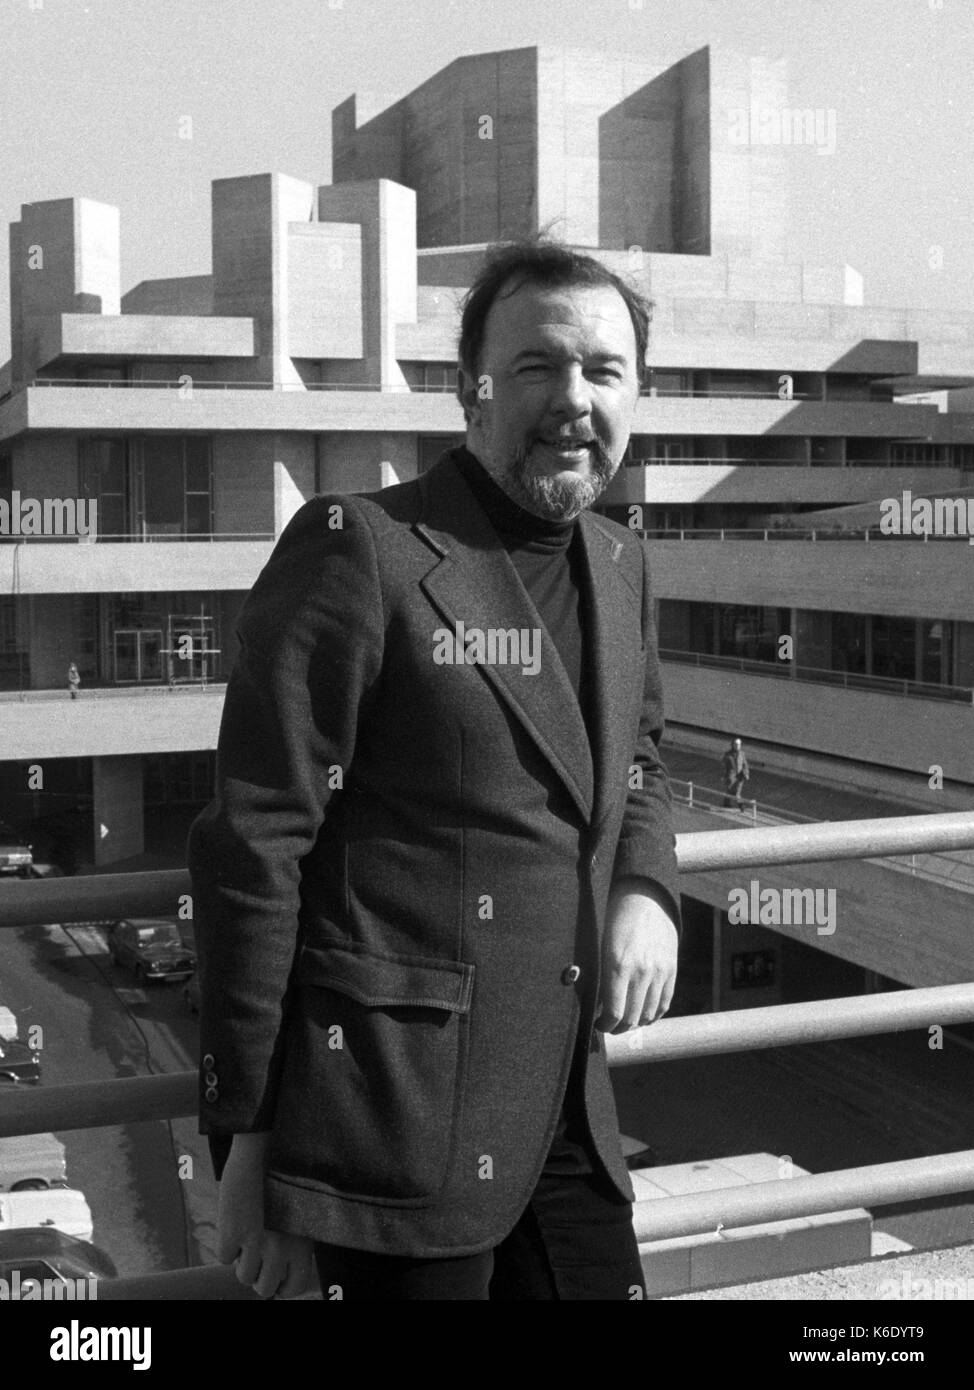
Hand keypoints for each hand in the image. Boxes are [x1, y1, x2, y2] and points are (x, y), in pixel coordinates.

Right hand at [217, 1132, 314, 1298]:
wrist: (262, 1150)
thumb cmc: (283, 1179)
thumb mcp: (298, 1215)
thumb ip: (293, 1245)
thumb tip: (280, 1276)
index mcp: (302, 1243)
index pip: (294, 1287)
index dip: (282, 1287)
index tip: (277, 1280)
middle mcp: (282, 1248)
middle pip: (265, 1288)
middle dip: (259, 1276)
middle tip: (256, 1256)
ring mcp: (257, 1243)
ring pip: (244, 1276)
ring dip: (242, 1260)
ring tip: (247, 1234)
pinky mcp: (233, 1234)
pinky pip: (226, 1257)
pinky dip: (227, 1245)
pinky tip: (234, 1223)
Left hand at [596, 879, 677, 1032]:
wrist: (645, 896)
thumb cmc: (614, 918)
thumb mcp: (600, 945)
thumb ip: (598, 974)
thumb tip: (594, 1004)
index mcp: (618, 965)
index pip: (613, 1013)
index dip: (604, 1025)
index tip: (598, 1024)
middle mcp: (641, 972)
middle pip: (631, 1018)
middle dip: (618, 1027)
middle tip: (609, 1026)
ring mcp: (659, 972)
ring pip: (648, 1014)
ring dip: (635, 1023)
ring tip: (625, 1021)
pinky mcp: (671, 969)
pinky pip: (664, 1003)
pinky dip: (653, 1014)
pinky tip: (643, 1015)